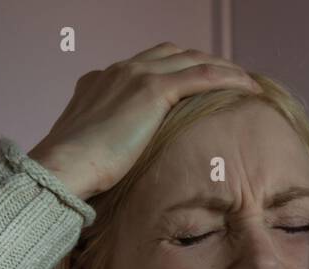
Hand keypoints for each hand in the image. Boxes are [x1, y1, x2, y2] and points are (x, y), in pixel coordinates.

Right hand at [28, 41, 259, 200]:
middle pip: (173, 54)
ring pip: (191, 59)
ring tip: (245, 83)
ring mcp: (134, 75)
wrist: (61, 168)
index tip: (198, 87)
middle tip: (230, 80)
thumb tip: (121, 168)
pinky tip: (247, 88)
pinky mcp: (150, 90)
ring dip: (222, 67)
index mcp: (101, 81)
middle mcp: (118, 71)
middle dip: (203, 62)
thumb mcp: (92, 153)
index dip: (177, 72)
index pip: (148, 65)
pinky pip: (202, 75)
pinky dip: (227, 78)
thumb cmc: (73, 174)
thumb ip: (109, 146)